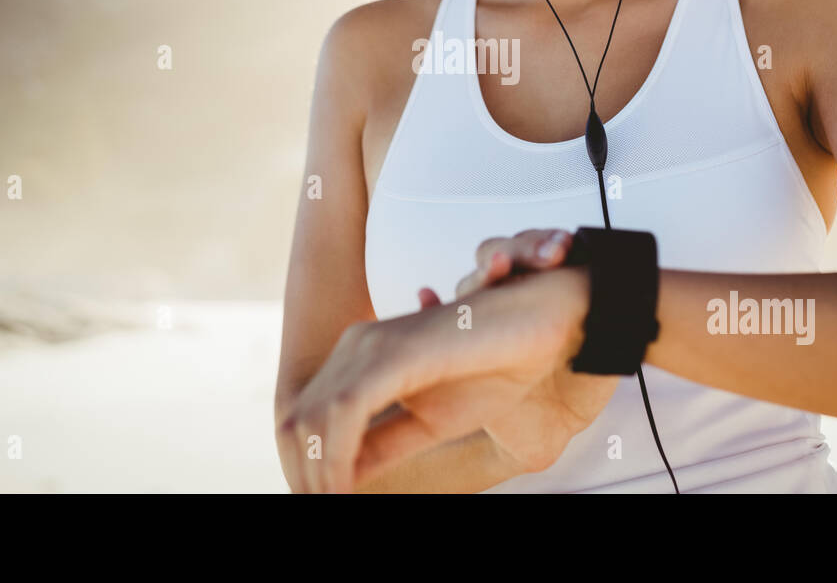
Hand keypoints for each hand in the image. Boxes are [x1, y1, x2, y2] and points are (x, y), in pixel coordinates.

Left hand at [276, 248, 592, 492]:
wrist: (541, 326)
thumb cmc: (494, 366)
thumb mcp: (430, 421)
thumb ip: (386, 443)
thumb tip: (345, 476)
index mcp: (361, 358)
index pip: (306, 419)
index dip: (307, 471)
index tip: (326, 503)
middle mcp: (356, 346)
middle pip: (295, 423)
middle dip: (305, 478)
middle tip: (328, 511)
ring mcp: (370, 345)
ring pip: (311, 422)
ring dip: (318, 477)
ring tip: (336, 506)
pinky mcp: (391, 351)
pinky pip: (343, 414)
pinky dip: (337, 460)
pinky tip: (345, 490)